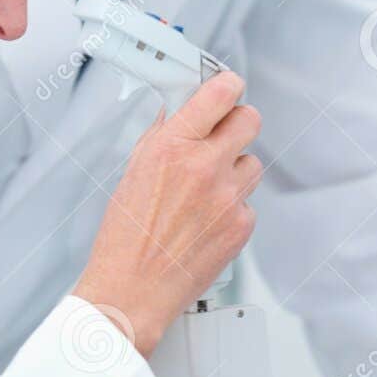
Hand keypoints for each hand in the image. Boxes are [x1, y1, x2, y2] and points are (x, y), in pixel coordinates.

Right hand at [72, 71, 260, 354]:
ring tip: (206, 191)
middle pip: (250, 119)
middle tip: (224, 135)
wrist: (132, 290)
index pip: (220, 94)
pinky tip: (207, 221)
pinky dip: (233, 207)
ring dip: (234, 169)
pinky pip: (248, 202)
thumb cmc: (124, 238)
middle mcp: (205, 167)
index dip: (228, 85)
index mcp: (172, 147)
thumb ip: (160, 138)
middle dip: (237, 123)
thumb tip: (177, 113)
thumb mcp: (132, 173)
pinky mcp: (241, 225)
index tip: (228, 87)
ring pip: (252, 162)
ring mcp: (228, 197)